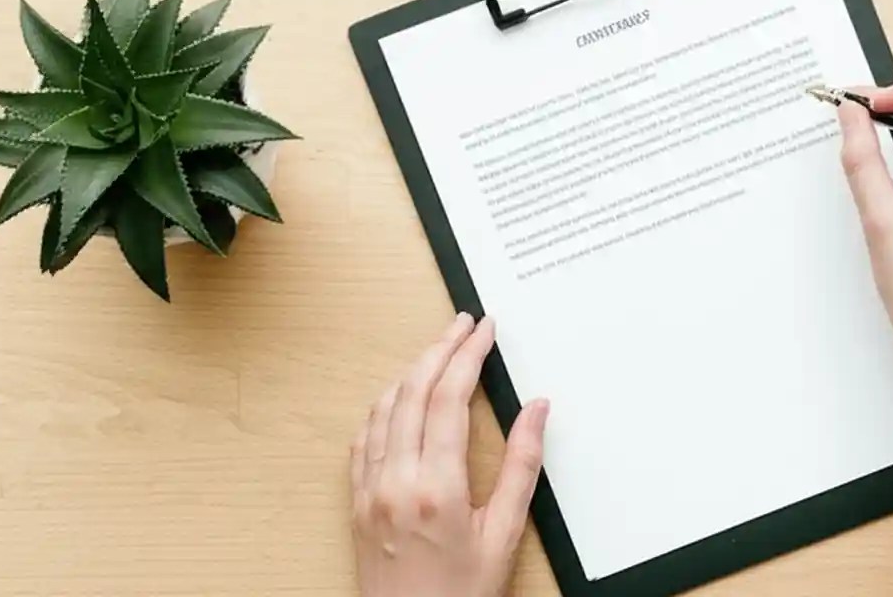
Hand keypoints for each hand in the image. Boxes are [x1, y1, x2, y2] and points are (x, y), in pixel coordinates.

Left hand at [351, 314, 549, 596]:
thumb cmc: (461, 593)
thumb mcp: (505, 534)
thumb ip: (523, 467)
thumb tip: (537, 409)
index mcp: (437, 487)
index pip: (449, 398)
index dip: (468, 355)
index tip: (484, 329)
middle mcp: (395, 480)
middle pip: (413, 391)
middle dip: (440, 348)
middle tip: (463, 323)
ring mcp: (369, 489)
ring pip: (384, 408)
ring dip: (410, 371)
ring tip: (437, 349)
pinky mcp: (355, 501)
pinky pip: (363, 437)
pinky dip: (383, 405)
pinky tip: (399, 397)